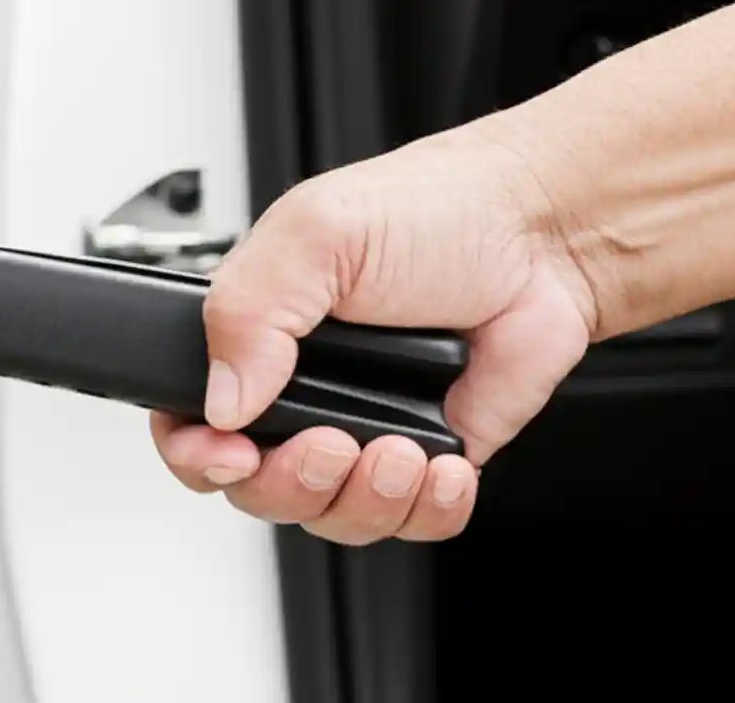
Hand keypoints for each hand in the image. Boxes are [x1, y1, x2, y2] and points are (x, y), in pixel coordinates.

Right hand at [149, 125, 596, 544]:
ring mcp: (365, 428)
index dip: (198, 455)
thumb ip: (247, 312)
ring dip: (364, 498)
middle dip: (291, 484)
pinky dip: (425, 509)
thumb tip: (221, 400)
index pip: (191, 421)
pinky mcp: (427, 456)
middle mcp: (304, 391)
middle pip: (258, 488)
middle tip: (331, 444)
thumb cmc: (436, 213)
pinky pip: (408, 521)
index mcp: (257, 337)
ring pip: (331, 515)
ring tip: (400, 449)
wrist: (544, 237)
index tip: (232, 454)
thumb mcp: (315, 235)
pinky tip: (441, 463)